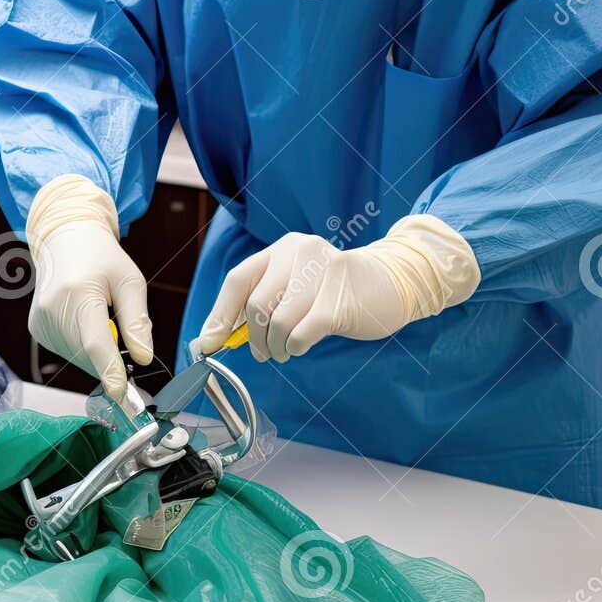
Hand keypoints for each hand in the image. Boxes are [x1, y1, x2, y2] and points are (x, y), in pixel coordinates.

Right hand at [25, 175, 151, 403]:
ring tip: (98, 317)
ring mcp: (40, 322)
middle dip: (111, 359)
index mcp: (80, 293)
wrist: (64, 241)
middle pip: (89, 355)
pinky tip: (83, 320)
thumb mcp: (130, 281)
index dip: (110, 371)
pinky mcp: (36, 330)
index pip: (95, 342)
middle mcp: (54, 310)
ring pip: (78, 358)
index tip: (123, 396)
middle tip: (122, 337)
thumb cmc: (101, 259)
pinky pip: (67, 353)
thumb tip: (144, 358)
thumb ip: (138, 321)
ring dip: (97, 353)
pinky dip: (82, 347)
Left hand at [196, 217, 479, 362]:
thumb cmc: (333, 292)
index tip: (209, 343)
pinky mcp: (340, 299)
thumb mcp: (294, 287)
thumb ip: (259, 305)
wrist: (392, 284)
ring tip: (285, 349)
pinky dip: (295, 347)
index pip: (238, 280)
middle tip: (263, 353)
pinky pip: (300, 333)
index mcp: (282, 249)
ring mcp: (323, 272)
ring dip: (276, 346)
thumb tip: (215, 338)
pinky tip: (301, 345)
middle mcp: (300, 252)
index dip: (220, 315)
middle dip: (253, 338)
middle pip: (257, 305)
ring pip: (278, 322)